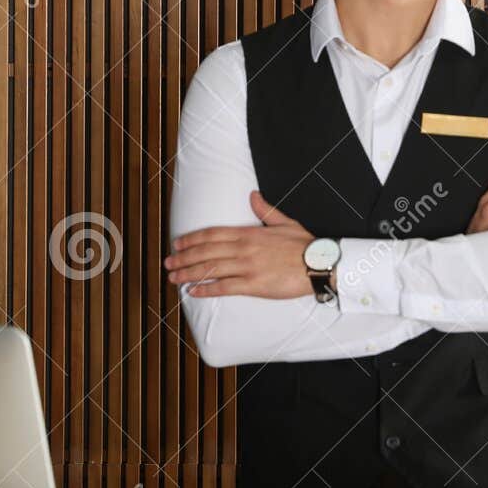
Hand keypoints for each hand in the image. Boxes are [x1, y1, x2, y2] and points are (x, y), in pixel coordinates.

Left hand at [164, 191, 314, 298]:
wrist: (319, 263)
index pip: (212, 234)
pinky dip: (206, 289)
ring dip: (189, 273)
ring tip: (174, 277)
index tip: (178, 243)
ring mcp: (247, 267)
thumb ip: (265, 210)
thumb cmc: (304, 244)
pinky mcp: (253, 285)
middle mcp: (243, 248)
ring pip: (210, 269)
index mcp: (249, 233)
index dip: (192, 239)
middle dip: (183, 257)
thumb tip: (253, 195)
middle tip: (168, 263)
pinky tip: (193, 291)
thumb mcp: (284, 222)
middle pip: (206, 251)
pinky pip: (224, 287)